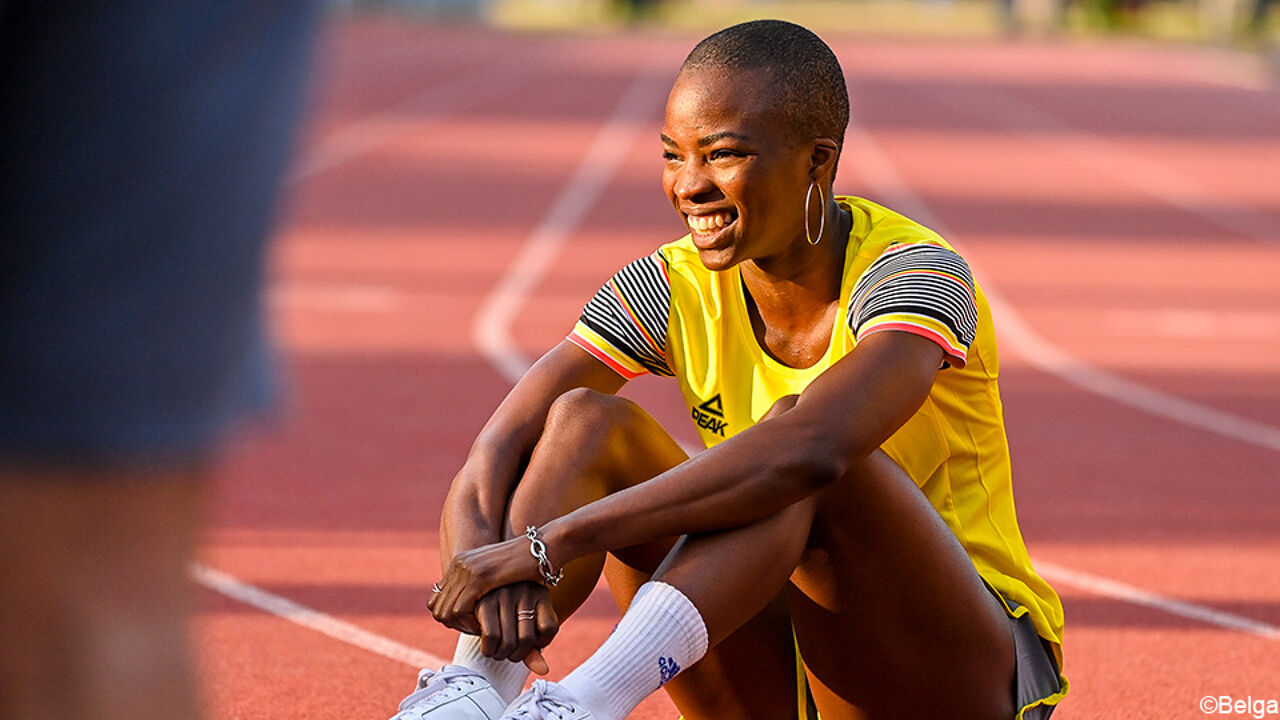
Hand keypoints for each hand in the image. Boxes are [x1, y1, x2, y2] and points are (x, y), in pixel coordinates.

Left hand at [427, 536, 543, 633]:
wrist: (544, 546)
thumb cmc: (527, 565)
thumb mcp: (497, 575)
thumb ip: (480, 586)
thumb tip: (472, 604)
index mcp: (460, 563)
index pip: (436, 600)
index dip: (450, 618)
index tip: (470, 625)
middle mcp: (459, 564)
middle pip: (437, 608)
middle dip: (454, 625)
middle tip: (476, 632)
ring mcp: (468, 569)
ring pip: (446, 612)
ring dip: (462, 627)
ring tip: (482, 631)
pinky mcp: (479, 577)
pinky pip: (460, 610)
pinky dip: (470, 624)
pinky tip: (487, 627)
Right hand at [473, 582, 558, 673]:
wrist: (481, 596)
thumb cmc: (509, 617)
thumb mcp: (526, 628)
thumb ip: (534, 650)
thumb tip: (543, 671)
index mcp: (540, 594)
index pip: (549, 628)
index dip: (541, 643)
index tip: (532, 643)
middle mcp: (524, 591)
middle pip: (527, 639)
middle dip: (516, 655)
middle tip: (509, 653)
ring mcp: (504, 594)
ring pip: (509, 641)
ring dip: (502, 655)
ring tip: (498, 652)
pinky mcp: (484, 602)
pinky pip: (492, 636)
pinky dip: (489, 649)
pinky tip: (488, 647)